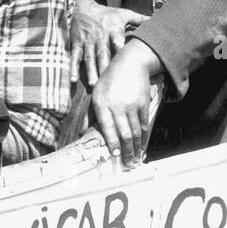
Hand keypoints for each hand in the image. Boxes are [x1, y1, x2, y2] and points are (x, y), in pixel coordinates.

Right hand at [71, 0, 145, 86]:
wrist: (82, 7)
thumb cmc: (107, 14)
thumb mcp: (124, 13)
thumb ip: (140, 19)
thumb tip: (157, 19)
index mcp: (113, 29)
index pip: (117, 40)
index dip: (119, 48)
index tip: (124, 60)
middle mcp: (100, 36)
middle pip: (102, 53)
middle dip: (104, 67)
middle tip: (108, 81)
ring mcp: (87, 41)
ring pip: (89, 58)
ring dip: (90, 71)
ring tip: (93, 84)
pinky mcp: (77, 45)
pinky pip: (74, 57)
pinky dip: (72, 68)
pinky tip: (72, 80)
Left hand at [91, 39, 161, 166]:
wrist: (131, 63)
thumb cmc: (109, 81)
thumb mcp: (96, 93)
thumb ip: (91, 114)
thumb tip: (82, 133)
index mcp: (102, 103)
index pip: (107, 127)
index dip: (112, 142)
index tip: (115, 154)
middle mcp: (118, 105)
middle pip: (124, 132)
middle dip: (127, 150)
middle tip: (129, 164)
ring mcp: (132, 105)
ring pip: (136, 131)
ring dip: (136, 147)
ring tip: (136, 159)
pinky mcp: (143, 104)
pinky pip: (144, 124)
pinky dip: (144, 137)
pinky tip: (142, 146)